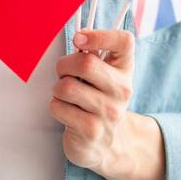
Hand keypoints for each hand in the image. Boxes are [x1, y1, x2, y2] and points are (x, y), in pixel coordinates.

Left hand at [49, 27, 135, 172]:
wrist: (109, 144)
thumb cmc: (99, 102)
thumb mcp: (105, 76)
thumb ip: (94, 56)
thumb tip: (80, 36)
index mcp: (125, 70)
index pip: (124, 41)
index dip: (99, 35)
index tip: (79, 39)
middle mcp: (122, 90)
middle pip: (85, 63)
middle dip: (64, 65)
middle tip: (64, 73)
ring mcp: (108, 112)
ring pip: (66, 86)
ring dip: (57, 89)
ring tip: (66, 96)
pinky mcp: (91, 130)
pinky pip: (58, 107)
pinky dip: (56, 106)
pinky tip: (67, 112)